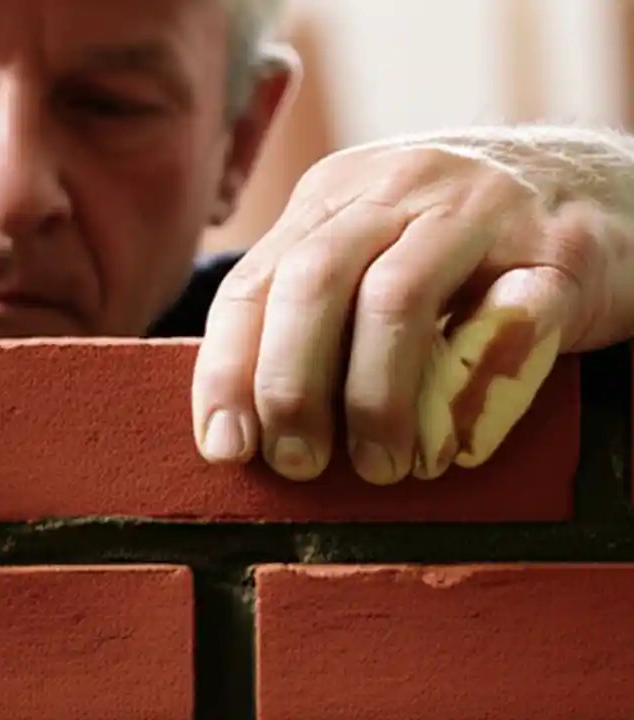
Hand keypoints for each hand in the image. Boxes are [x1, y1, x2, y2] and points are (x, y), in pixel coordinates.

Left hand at [192, 141, 615, 484]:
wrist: (611, 186)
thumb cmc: (465, 249)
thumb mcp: (374, 253)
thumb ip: (311, 313)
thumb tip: (239, 423)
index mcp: (336, 195)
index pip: (253, 283)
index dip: (227, 370)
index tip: (224, 446)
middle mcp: (400, 187)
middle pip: (312, 282)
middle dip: (290, 386)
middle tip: (296, 464)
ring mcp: (484, 209)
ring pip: (397, 297)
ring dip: (375, 397)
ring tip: (378, 467)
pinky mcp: (563, 250)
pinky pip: (509, 323)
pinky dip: (470, 394)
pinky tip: (453, 448)